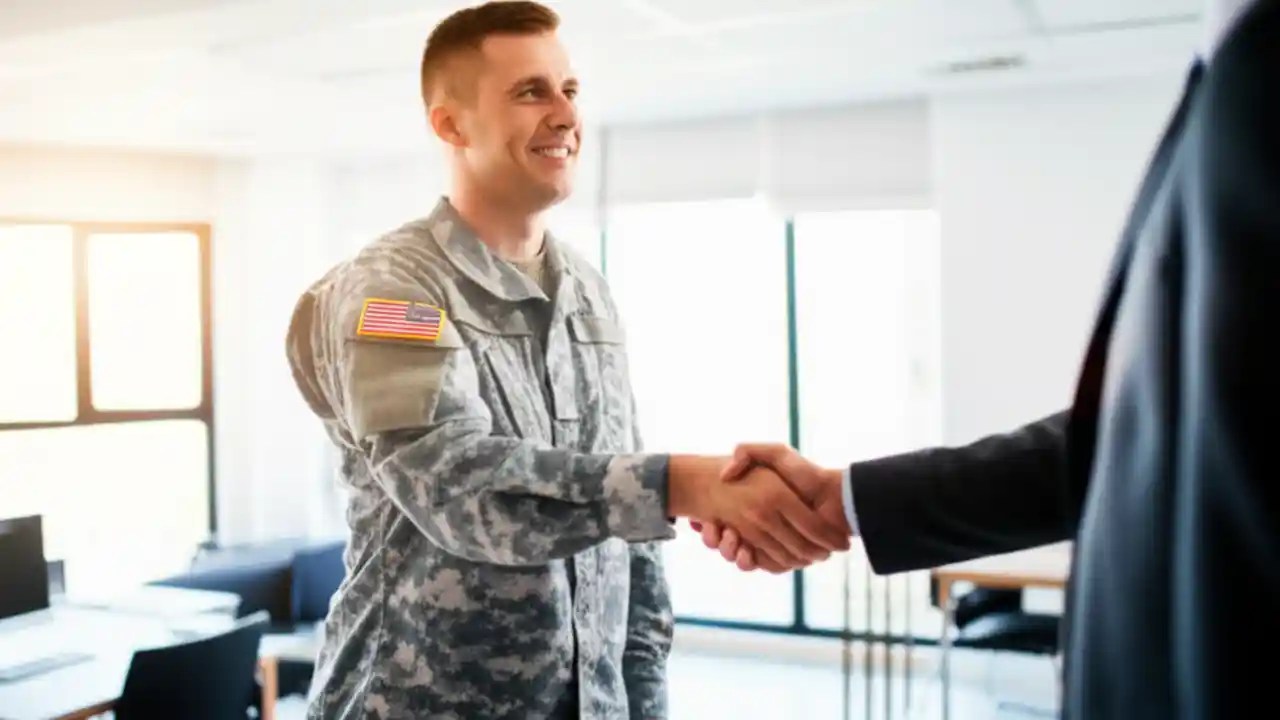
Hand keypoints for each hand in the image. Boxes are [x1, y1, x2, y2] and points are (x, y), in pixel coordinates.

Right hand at [701, 444, 849, 570]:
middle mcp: (760, 527)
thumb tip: (724, 473)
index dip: (708, 524)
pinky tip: (745, 551)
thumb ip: (749, 452)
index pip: (720, 520)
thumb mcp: (776, 453)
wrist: (835, 498)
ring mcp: (770, 543)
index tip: (701, 521)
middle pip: (726, 542)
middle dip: (714, 539)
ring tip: (728, 539)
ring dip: (728, 551)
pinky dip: (750, 561)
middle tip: (710, 530)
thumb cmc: (805, 473)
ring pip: (740, 556)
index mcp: (755, 506)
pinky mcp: (783, 557)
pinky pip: (762, 565)